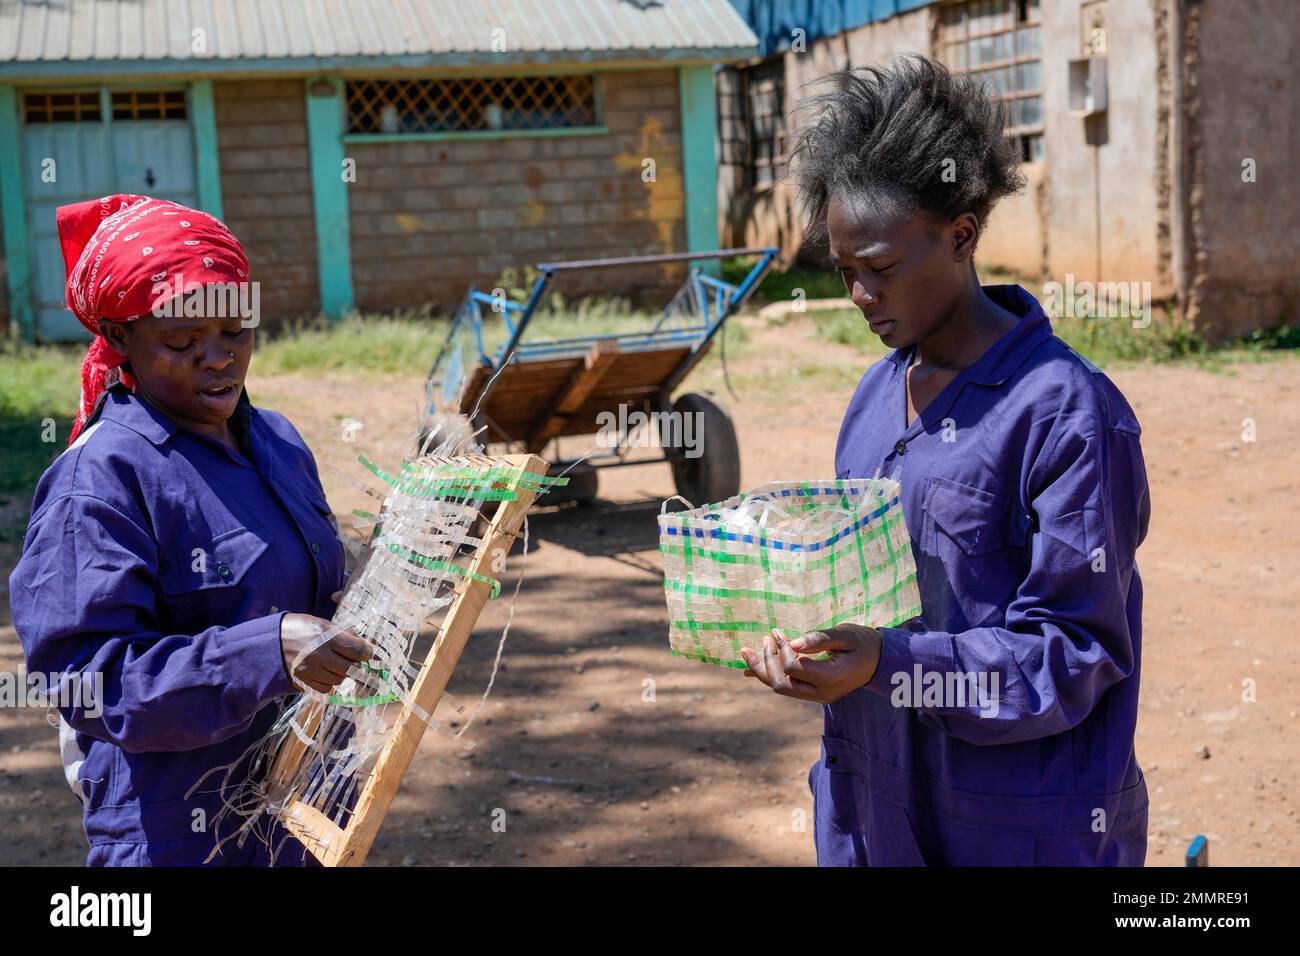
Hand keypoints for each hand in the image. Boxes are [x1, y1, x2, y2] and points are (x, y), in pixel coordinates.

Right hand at [279, 613, 372, 693]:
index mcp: (326, 635)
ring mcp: (310, 670)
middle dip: (356, 664)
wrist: (271, 641)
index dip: (367, 652)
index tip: (367, 652)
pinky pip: (326, 688)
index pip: (357, 650)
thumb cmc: (301, 628)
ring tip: (336, 664)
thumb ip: (345, 634)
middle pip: (350, 668)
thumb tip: (366, 646)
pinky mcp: (303, 681)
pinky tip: (325, 673)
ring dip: (343, 673)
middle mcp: (319, 654)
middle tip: (353, 659)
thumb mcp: (323, 623)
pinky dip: (330, 683)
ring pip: (340, 680)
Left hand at [739, 624, 883, 704]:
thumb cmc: (863, 642)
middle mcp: (822, 692)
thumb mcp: (845, 634)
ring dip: (762, 670)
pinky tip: (750, 669)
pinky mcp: (813, 693)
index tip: (779, 632)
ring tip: (746, 651)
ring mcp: (817, 695)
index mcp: (832, 677)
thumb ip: (820, 639)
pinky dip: (768, 676)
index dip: (783, 650)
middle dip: (766, 662)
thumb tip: (792, 644)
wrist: (879, 662)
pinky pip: (787, 687)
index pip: (795, 668)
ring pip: (781, 688)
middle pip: (782, 685)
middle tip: (763, 639)